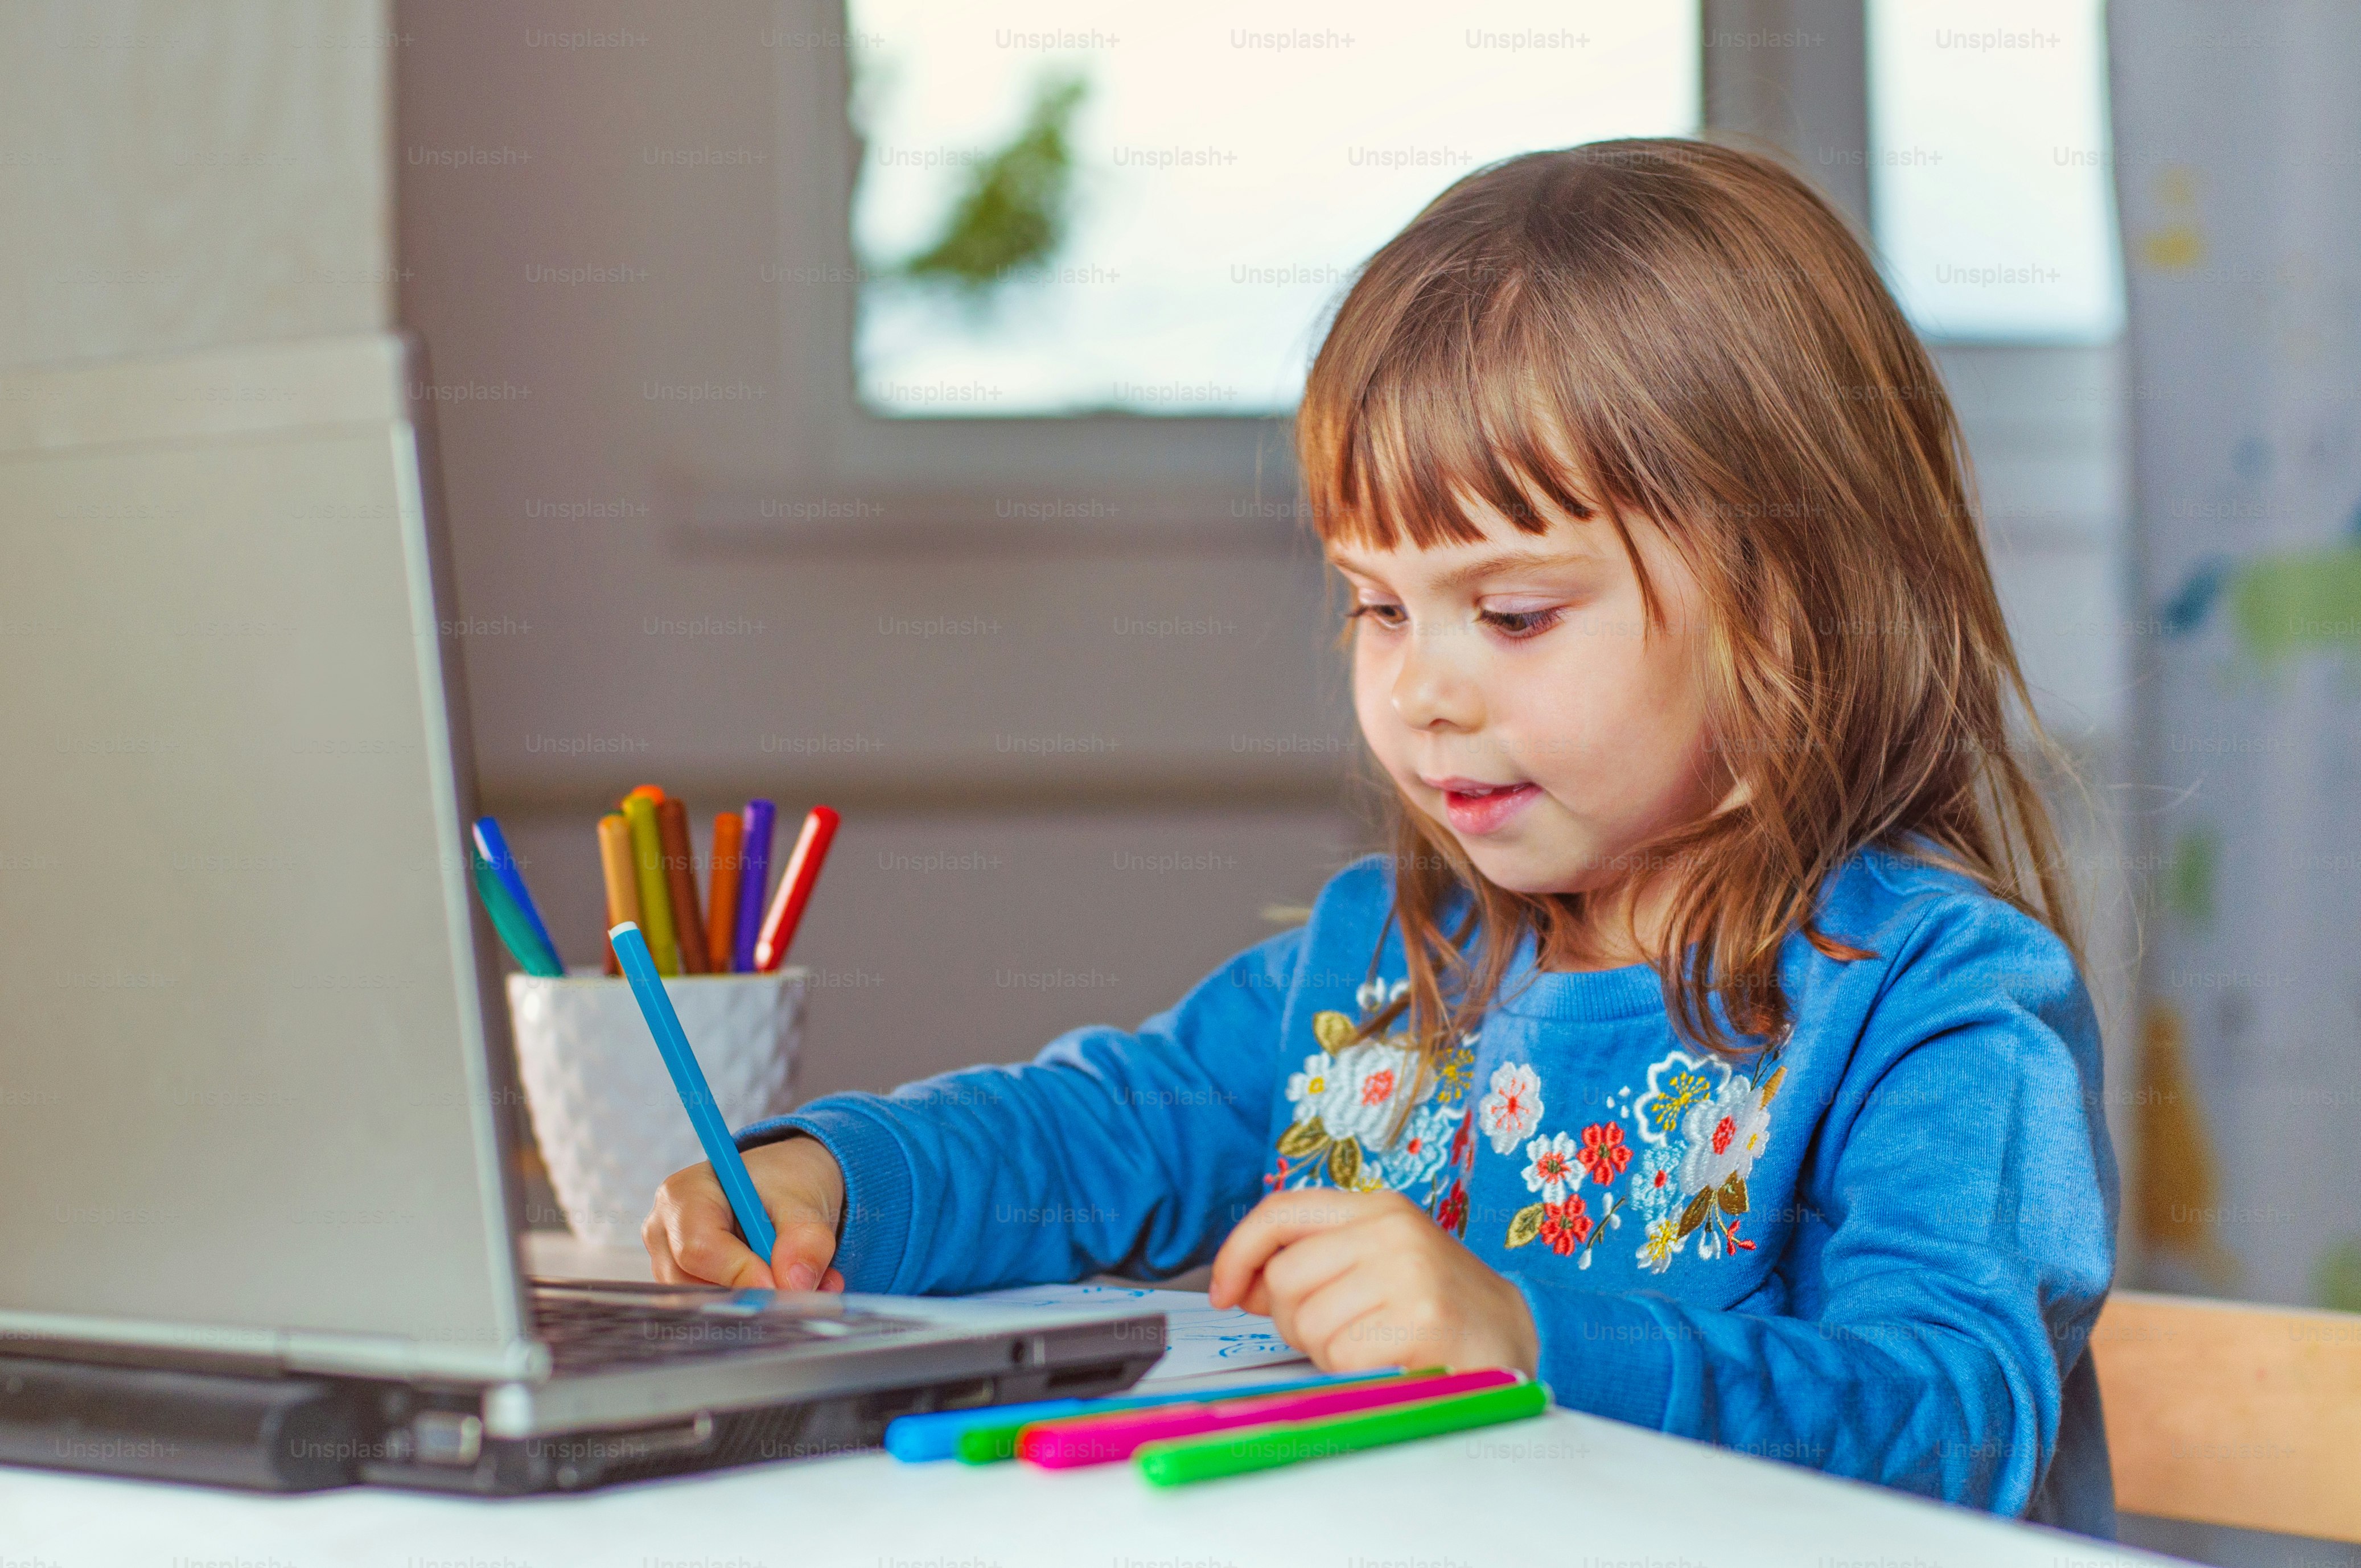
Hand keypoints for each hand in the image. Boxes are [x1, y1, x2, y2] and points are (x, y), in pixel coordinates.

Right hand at [643, 1136, 848, 1291]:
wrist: (785, 1192)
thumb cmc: (784, 1184)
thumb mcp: (804, 1201)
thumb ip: (804, 1239)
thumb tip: (793, 1284)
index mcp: (683, 1195)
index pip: (697, 1248)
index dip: (740, 1273)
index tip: (782, 1286)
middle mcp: (665, 1233)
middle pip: (695, 1285)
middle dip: (752, 1293)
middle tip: (806, 1288)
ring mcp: (670, 1265)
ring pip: (706, 1305)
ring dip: (759, 1303)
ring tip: (807, 1282)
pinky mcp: (686, 1289)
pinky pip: (715, 1313)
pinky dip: (755, 1307)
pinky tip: (786, 1287)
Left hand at [1208, 1189, 1538, 1374]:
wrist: (1516, 1339)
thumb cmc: (1435, 1305)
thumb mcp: (1378, 1260)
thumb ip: (1313, 1261)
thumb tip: (1236, 1286)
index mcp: (1377, 1207)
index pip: (1280, 1211)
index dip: (1236, 1252)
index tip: (1222, 1293)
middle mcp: (1391, 1229)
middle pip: (1284, 1277)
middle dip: (1290, 1318)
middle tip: (1333, 1332)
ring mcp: (1408, 1271)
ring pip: (1308, 1321)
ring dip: (1324, 1350)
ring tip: (1370, 1346)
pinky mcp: (1421, 1319)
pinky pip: (1340, 1355)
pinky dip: (1352, 1372)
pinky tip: (1386, 1363)